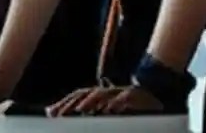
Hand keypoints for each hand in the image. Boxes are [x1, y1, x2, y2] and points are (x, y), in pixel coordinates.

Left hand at [46, 84, 162, 116]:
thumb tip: (61, 112)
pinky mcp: (133, 94)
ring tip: (80, 110)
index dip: (63, 104)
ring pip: (102, 94)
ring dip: (90, 101)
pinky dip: (116, 103)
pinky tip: (110, 110)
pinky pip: (124, 97)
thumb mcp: (107, 109)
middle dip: (71, 103)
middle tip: (60, 114)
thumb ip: (88, 110)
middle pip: (84, 93)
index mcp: (98, 95)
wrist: (154, 95)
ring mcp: (118, 92)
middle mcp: (105, 91)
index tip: (51, 114)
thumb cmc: (128, 104)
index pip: (76, 96)